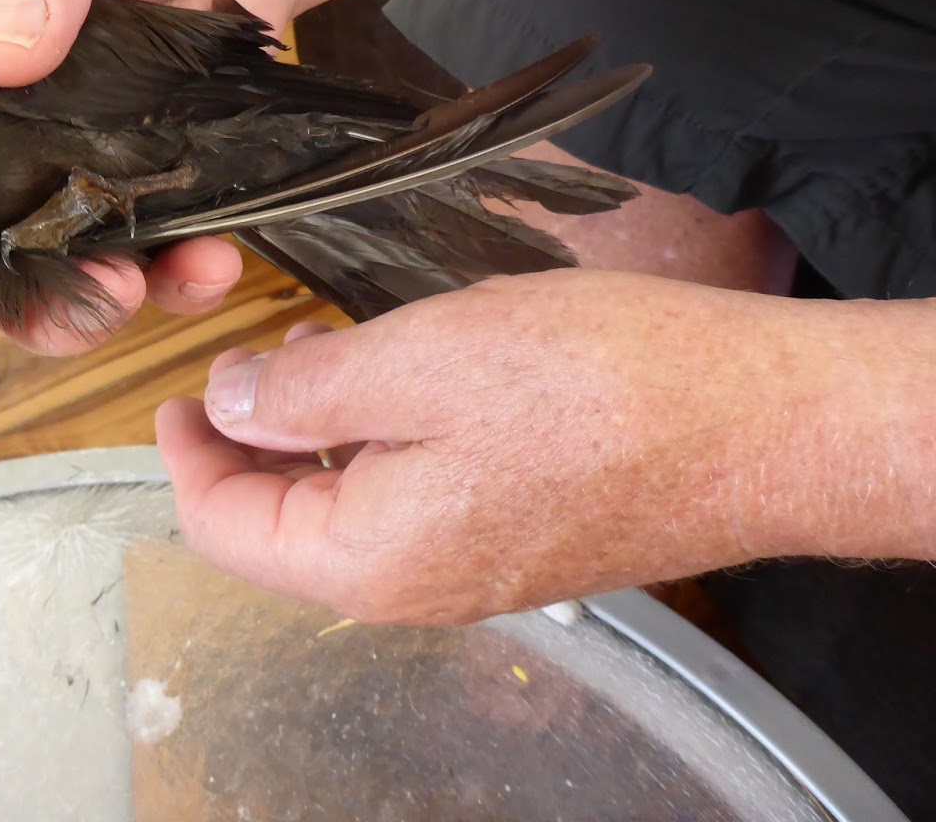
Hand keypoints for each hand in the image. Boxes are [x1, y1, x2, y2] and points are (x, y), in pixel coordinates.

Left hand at [157, 268, 884, 624]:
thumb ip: (304, 390)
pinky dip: (376, 439)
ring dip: (315, 432)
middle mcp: (410, 586)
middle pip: (280, 524)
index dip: (186, 454)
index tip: (175, 391)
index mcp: (367, 559)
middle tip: (248, 357)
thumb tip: (228, 401)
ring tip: (317, 352)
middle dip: (248, 440)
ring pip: (345, 505)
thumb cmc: (599, 387)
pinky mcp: (513, 538)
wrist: (761, 423)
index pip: (225, 526)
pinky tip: (399, 378)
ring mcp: (467, 569)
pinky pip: (409, 497)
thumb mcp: (420, 360)